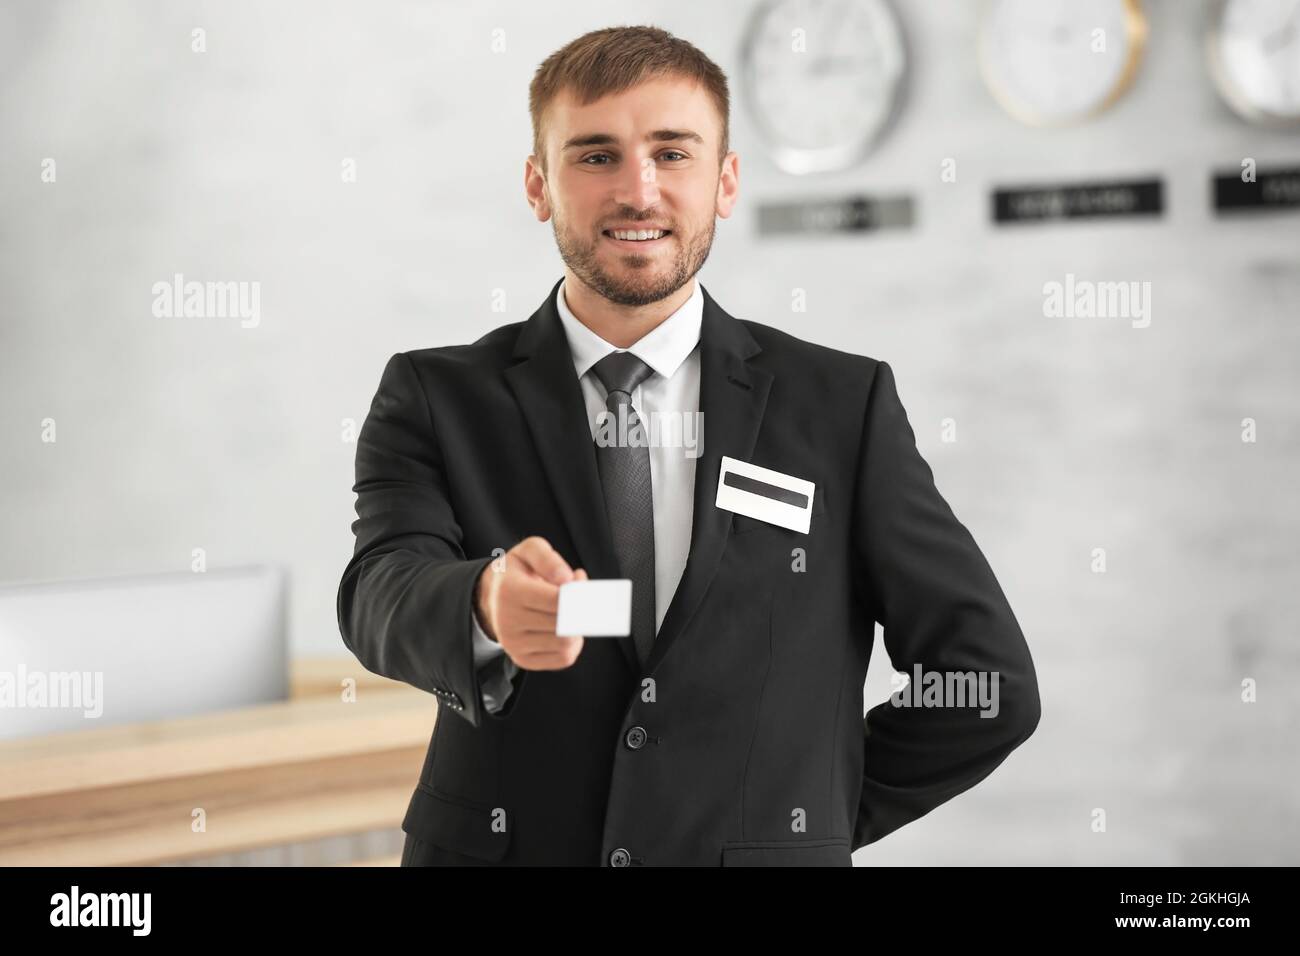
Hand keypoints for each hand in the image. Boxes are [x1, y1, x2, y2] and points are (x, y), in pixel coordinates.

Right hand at [475, 536, 586, 670]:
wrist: (493, 597)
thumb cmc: (518, 572)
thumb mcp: (530, 551)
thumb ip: (550, 559)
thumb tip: (569, 579)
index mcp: (510, 591)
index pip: (557, 600)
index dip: (578, 593)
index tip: (581, 584)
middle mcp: (508, 621)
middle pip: (564, 624)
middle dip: (581, 610)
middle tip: (582, 598)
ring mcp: (514, 644)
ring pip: (566, 644)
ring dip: (578, 628)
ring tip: (571, 613)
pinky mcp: (523, 659)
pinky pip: (563, 658)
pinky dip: (574, 645)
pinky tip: (567, 630)